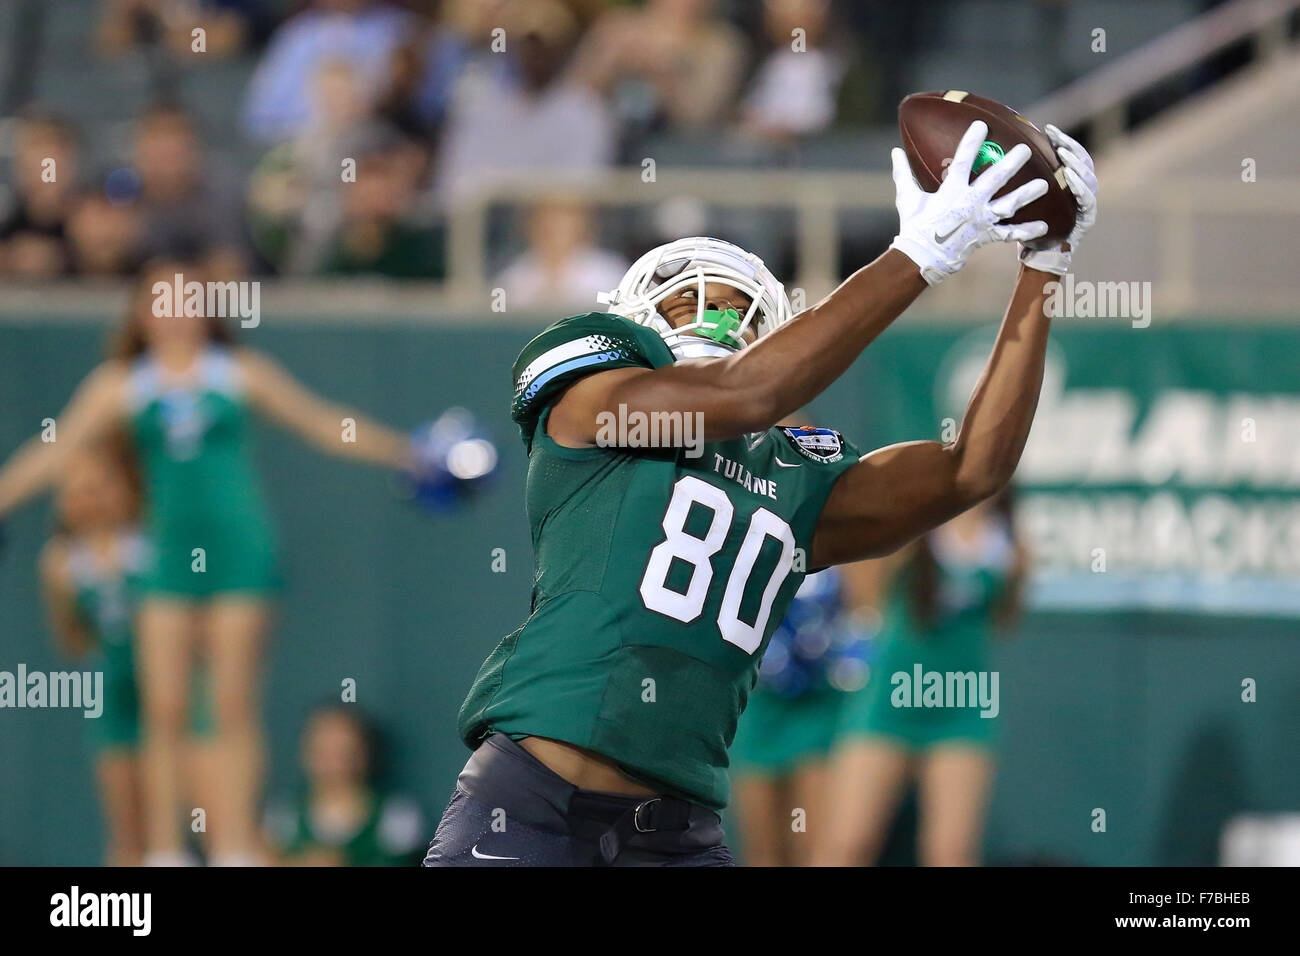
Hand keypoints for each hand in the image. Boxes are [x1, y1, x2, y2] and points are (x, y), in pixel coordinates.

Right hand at [890, 120, 1048, 285]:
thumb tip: (895, 151)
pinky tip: (1044, 226)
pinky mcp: (986, 236)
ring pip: (1009, 204)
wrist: (922, 257)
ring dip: (1027, 194)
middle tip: (1026, 150)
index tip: (982, 125)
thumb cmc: (914, 226)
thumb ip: (903, 173)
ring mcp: (981, 220)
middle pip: (995, 179)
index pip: (964, 160)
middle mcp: (970, 202)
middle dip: (1012, 163)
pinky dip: (1026, 231)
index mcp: (951, 190)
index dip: (972, 141)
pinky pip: (1009, 234)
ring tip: (1043, 185)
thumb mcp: (906, 198)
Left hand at [1019, 124, 1098, 275]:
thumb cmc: (1026, 226)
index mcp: (1067, 183)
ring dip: (1076, 163)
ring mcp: (1087, 204)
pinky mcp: (1088, 218)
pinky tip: (1069, 176)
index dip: (1063, 141)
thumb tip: (988, 158)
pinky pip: (1088, 199)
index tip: (1048, 129)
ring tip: (1063, 154)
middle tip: (1057, 138)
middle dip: (1071, 147)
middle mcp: (1080, 190)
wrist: (1037, 256)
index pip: (1070, 156)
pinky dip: (1080, 186)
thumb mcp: (1019, 199)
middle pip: (1082, 162)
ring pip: (1088, 177)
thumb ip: (1016, 180)